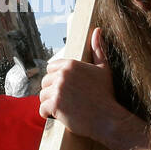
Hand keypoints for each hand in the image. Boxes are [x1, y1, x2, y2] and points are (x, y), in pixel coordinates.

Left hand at [38, 28, 127, 144]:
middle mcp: (63, 74)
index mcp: (71, 64)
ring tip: (64, 109)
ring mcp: (58, 89)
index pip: (51, 69)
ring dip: (50, 104)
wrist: (108, 118)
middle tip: (67, 101)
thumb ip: (98, 49)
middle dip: (53, 92)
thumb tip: (97, 30)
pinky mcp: (54, 104)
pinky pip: (42, 109)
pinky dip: (48, 114)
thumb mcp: (103, 69)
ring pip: (42, 96)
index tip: (67, 89)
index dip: (57, 80)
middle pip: (45, 82)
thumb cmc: (106, 94)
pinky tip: (59, 116)